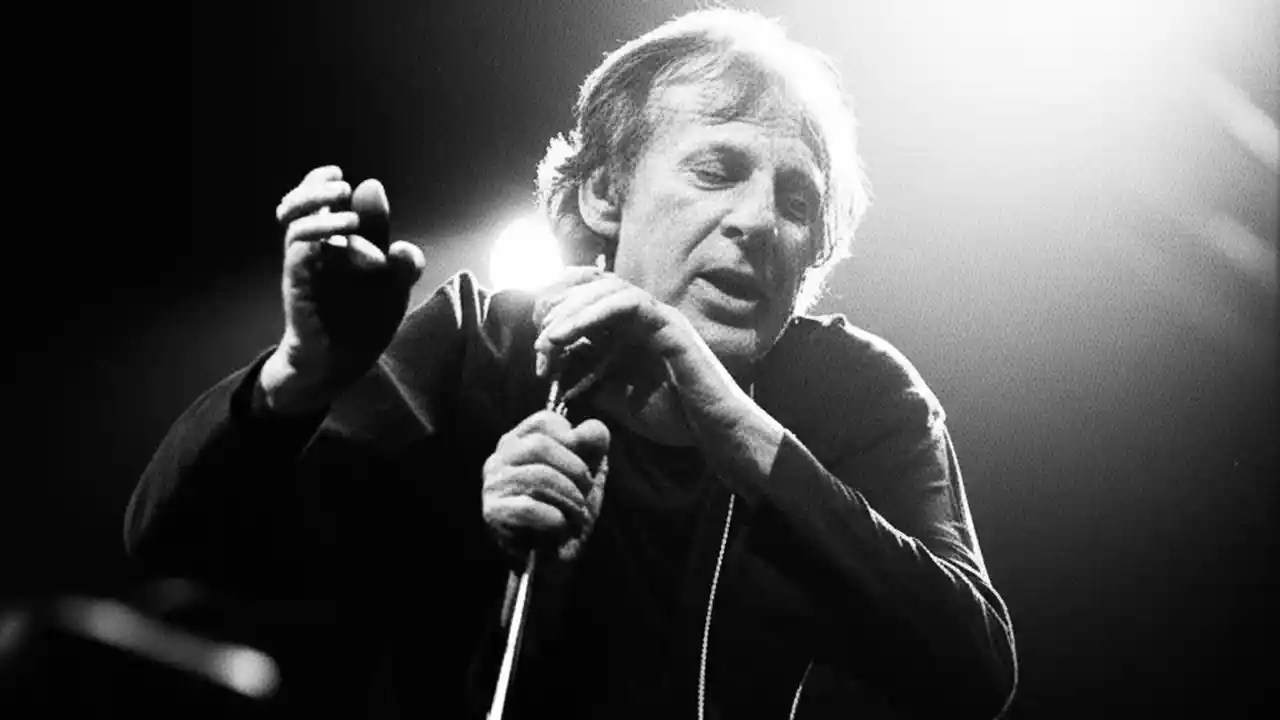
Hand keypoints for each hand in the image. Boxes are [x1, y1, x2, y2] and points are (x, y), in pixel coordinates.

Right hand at [260, 166, 425, 415]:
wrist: (345, 362)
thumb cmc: (367, 320)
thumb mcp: (394, 284)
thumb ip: (398, 252)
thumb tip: (397, 223)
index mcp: (334, 243)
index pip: (318, 202)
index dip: (320, 182)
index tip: (340, 174)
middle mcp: (315, 251)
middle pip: (299, 206)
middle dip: (314, 189)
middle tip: (340, 185)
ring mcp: (305, 267)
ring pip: (296, 225)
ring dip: (319, 212)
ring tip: (348, 216)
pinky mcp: (300, 285)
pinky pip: (299, 253)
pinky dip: (319, 239)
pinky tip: (343, 242)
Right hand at [482, 411, 609, 561]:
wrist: (550, 562)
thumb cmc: (566, 513)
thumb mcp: (587, 476)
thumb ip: (592, 448)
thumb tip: (594, 428)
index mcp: (520, 441)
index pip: (545, 421)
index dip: (573, 439)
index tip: (585, 465)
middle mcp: (500, 457)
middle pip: (540, 445)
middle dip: (575, 471)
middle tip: (586, 495)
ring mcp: (492, 484)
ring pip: (537, 476)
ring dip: (569, 498)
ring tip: (578, 516)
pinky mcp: (492, 512)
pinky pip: (528, 507)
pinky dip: (554, 518)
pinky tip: (560, 527)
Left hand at [531, 268, 724, 444]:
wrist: (712, 431)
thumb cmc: (673, 417)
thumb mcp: (617, 399)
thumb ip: (590, 382)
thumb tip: (558, 372)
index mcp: (627, 332)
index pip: (586, 304)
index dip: (558, 319)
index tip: (540, 352)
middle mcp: (640, 318)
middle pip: (592, 289)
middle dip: (560, 311)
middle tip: (542, 344)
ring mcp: (656, 316)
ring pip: (606, 288)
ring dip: (572, 309)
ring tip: (549, 338)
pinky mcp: (668, 321)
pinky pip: (628, 301)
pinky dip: (594, 311)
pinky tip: (571, 332)